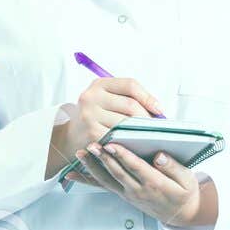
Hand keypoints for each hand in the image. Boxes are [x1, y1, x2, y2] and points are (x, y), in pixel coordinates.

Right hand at [49, 76, 164, 177]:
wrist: (69, 137)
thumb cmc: (95, 118)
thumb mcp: (105, 100)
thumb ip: (127, 98)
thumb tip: (157, 109)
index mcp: (98, 84)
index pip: (130, 85)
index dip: (148, 97)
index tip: (159, 109)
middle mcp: (91, 97)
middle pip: (130, 105)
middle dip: (147, 116)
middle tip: (156, 126)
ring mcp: (89, 116)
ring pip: (126, 122)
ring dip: (140, 130)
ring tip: (148, 135)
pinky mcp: (92, 134)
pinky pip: (119, 137)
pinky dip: (130, 141)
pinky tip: (135, 144)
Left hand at [75, 141, 208, 226]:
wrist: (181, 214)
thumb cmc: (184, 193)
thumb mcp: (187, 180)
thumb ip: (174, 167)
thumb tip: (159, 155)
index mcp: (154, 184)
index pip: (135, 167)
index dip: (122, 156)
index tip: (111, 144)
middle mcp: (138, 190)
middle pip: (117, 172)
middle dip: (102, 158)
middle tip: (91, 145)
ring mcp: (128, 193)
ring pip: (106, 179)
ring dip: (91, 167)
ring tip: (80, 154)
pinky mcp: (122, 194)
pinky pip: (102, 186)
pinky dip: (86, 180)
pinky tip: (70, 175)